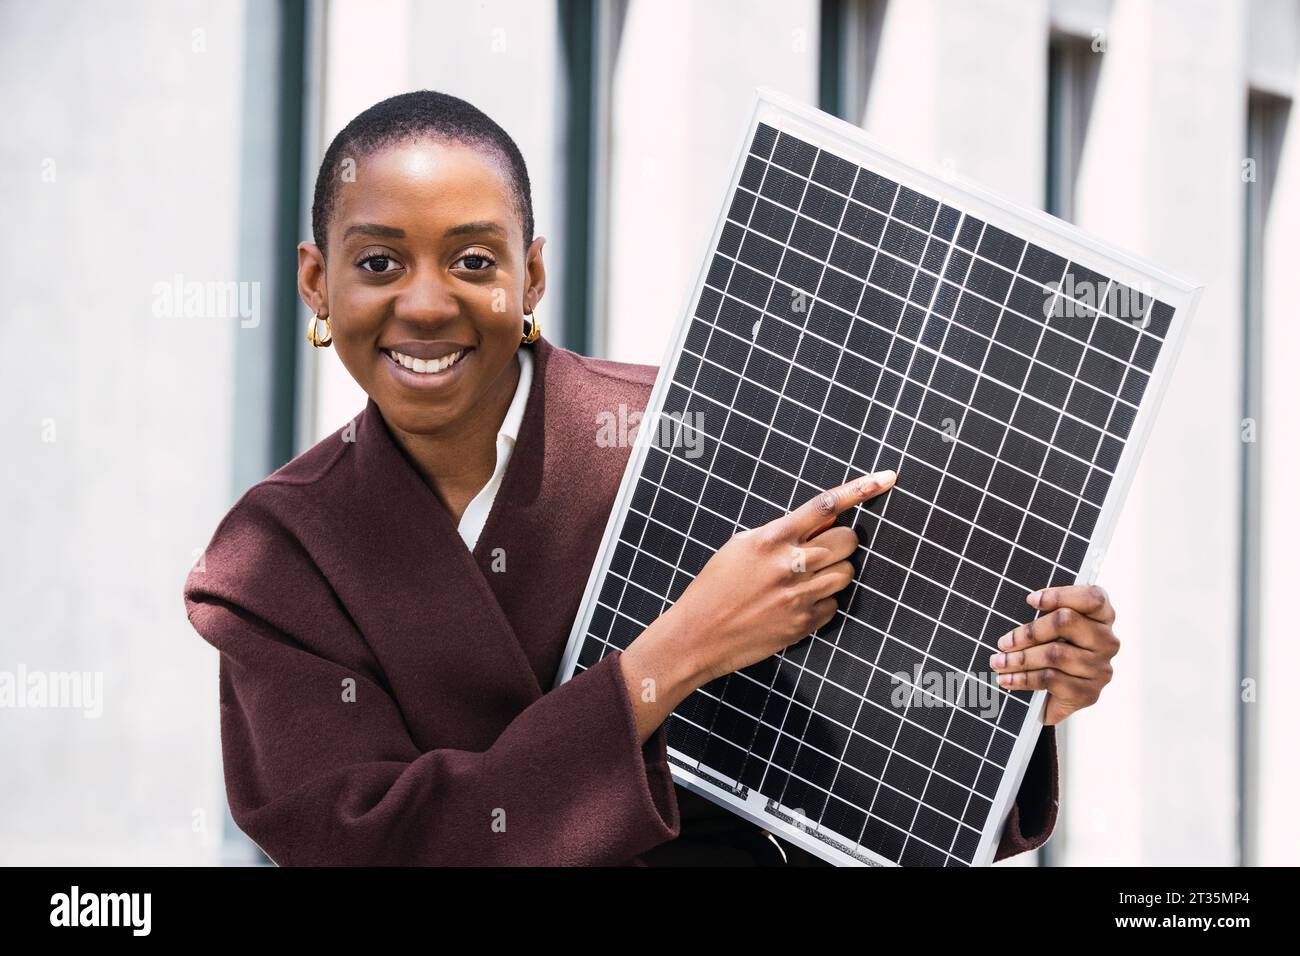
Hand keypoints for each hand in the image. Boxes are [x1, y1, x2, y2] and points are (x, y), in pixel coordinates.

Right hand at [669, 470, 897, 682]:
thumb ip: (780, 532)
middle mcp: (790, 564)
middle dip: (839, 543)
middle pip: (848, 540)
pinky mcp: (805, 624)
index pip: (826, 504)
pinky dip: (822, 603)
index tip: (888, 478)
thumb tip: (819, 522)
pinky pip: (835, 604)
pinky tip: (795, 605)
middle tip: (820, 551)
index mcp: (771, 539)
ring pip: (847, 573)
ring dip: (833, 573)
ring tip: (803, 581)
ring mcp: (800, 596)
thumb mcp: (740, 546)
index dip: (862, 489)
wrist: (698, 635)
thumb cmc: (715, 587)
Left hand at [987, 584, 1118, 725]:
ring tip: (998, 662)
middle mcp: (1107, 641)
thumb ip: (1047, 615)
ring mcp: (1100, 668)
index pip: (1092, 597)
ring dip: (1019, 658)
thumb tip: (1027, 603)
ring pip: (1054, 653)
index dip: (1061, 595)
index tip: (1030, 600)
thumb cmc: (1052, 653)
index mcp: (1102, 618)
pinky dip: (1022, 678)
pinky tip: (1007, 679)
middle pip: (1066, 621)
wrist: (1056, 700)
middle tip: (1003, 642)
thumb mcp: (1051, 631)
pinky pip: (1050, 679)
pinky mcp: (1088, 693)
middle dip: (1029, 632)